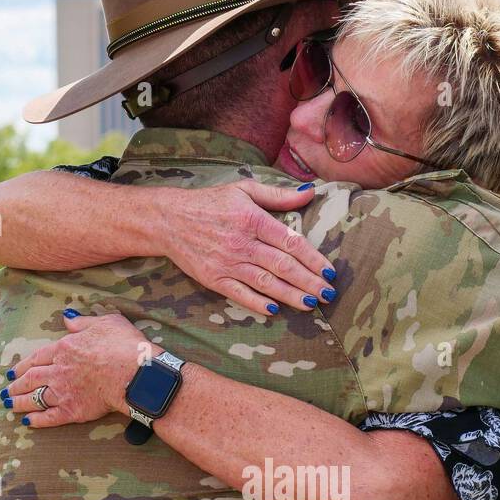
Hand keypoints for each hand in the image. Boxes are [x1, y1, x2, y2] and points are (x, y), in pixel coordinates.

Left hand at [3, 313, 156, 427]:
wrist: (134, 373)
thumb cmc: (123, 345)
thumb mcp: (105, 322)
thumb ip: (82, 322)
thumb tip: (67, 318)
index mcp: (64, 348)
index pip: (37, 357)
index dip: (24, 365)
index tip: (14, 371)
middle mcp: (58, 370)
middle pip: (31, 378)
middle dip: (17, 385)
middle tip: (7, 390)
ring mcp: (63, 392)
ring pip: (35, 398)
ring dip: (20, 402)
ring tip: (11, 405)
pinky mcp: (72, 411)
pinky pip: (49, 417)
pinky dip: (37, 420)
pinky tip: (28, 422)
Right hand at [160, 179, 336, 315]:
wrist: (169, 220)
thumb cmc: (210, 203)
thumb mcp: (244, 189)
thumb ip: (279, 195)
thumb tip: (311, 192)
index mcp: (253, 219)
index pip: (291, 242)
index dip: (314, 259)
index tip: (331, 272)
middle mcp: (243, 243)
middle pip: (283, 266)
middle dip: (309, 282)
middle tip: (329, 295)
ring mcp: (228, 263)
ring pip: (266, 282)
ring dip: (291, 296)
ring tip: (311, 305)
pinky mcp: (214, 279)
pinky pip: (240, 294)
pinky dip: (258, 303)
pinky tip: (275, 310)